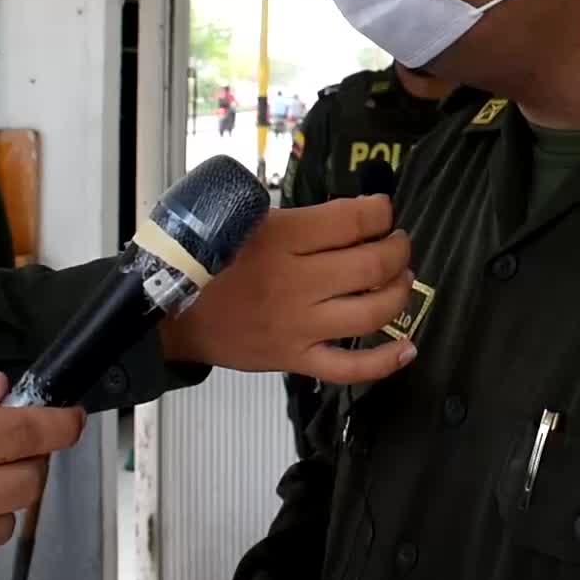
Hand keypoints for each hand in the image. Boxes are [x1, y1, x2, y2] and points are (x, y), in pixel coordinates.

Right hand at [164, 194, 416, 383]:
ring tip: (403, 278)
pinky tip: (408, 347)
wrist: (170, 313)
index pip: (352, 220)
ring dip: (399, 293)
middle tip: (399, 243)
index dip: (380, 211)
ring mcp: (299, 325)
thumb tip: (354, 214)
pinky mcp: (296, 359)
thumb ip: (299, 219)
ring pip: (371, 314)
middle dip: (398, 249)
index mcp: (281, 238)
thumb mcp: (247, 221)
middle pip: (371, 265)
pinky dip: (385, 362)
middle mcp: (296, 282)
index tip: (383, 210)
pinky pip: (349, 368)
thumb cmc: (210, 259)